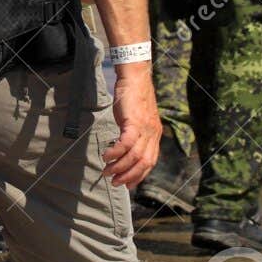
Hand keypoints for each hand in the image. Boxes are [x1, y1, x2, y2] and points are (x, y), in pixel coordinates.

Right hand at [103, 68, 160, 187]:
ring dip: (119, 167)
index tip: (128, 184)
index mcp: (155, 134)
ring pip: (134, 156)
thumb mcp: (140, 118)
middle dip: (129, 176)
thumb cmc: (135, 96)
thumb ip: (137, 133)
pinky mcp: (134, 122)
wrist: (136, 77)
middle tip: (115, 182)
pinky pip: (125, 144)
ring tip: (107, 171)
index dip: (139, 176)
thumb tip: (127, 147)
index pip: (150, 162)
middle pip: (143, 163)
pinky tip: (106, 156)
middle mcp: (153, 134)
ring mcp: (144, 128)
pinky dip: (115, 153)